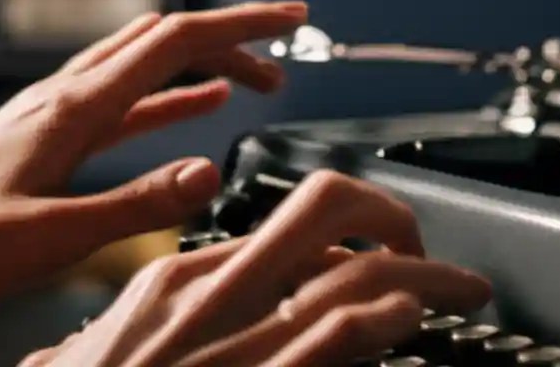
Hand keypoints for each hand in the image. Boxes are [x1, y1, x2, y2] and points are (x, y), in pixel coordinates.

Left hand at [0, 2, 307, 326]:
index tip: (292, 18)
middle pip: (165, 40)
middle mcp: (65, 96)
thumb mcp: (57, 236)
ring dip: (205, 65)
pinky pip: (126, 100)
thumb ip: (139, 204)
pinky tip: (195, 110)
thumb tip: (210, 172)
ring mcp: (55, 111)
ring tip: (254, 80)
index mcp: (74, 108)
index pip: (176, 42)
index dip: (242, 25)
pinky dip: (171, 95)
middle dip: (233, 39)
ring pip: (146, 64)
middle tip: (286, 54)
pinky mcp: (48, 134)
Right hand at [19, 171, 491, 366]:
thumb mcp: (98, 355)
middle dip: (393, 217)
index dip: (347, 224)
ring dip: (425, 274)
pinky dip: (389, 319)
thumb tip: (118, 330)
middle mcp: (208, 297)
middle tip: (429, 247)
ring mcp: (232, 342)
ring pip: (353, 269)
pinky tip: (413, 323)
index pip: (279, 220)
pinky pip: (336, 332)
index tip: (378, 243)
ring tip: (461, 289)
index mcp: (173, 281)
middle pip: (325, 208)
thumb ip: (123, 331)